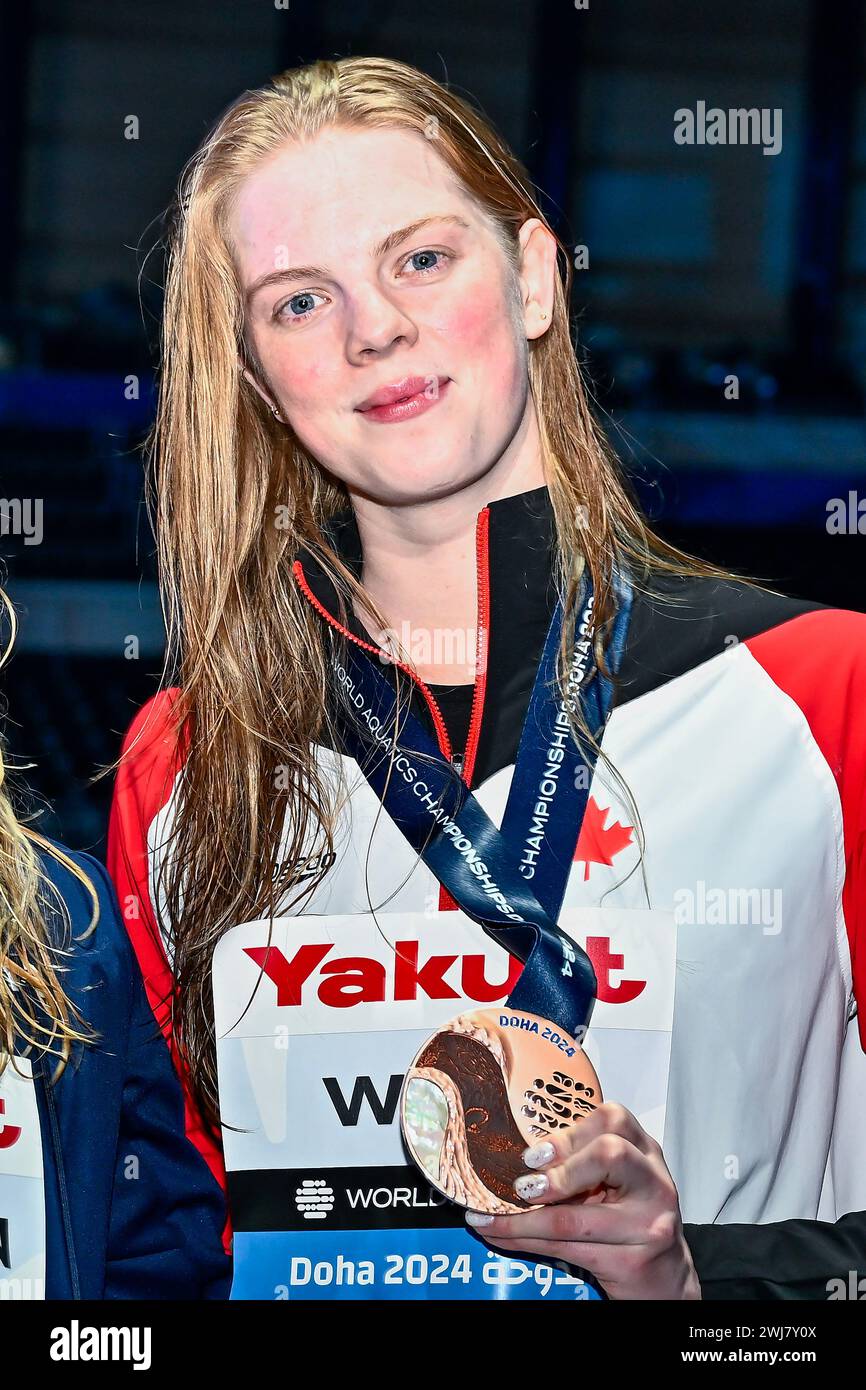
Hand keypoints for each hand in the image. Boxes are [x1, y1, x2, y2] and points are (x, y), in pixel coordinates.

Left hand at [465, 1101, 701, 1299]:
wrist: (665, 1277)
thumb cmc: (633, 1221)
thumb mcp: (616, 1181)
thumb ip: (581, 1162)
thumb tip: (516, 1160)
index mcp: (645, 1151)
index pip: (612, 1120)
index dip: (568, 1134)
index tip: (534, 1154)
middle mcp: (653, 1182)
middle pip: (609, 1154)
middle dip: (558, 1170)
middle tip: (524, 1186)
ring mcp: (648, 1224)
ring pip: (576, 1217)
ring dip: (522, 1220)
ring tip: (490, 1221)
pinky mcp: (632, 1262)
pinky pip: (569, 1249)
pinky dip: (527, 1242)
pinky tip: (503, 1237)